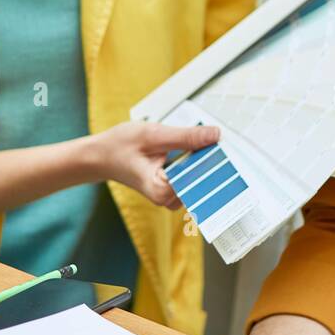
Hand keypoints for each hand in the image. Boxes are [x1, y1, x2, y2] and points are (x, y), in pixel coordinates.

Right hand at [87, 121, 220, 208]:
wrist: (99, 156)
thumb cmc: (119, 146)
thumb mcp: (153, 135)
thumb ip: (185, 137)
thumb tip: (216, 135)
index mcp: (163, 191)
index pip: (201, 178)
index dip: (218, 162)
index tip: (235, 151)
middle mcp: (169, 199)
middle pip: (203, 180)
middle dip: (215, 161)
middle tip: (230, 143)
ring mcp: (171, 195)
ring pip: (200, 177)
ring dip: (208, 160)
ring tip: (218, 143)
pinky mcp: (173, 187)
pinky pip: (193, 174)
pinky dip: (198, 161)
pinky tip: (204, 148)